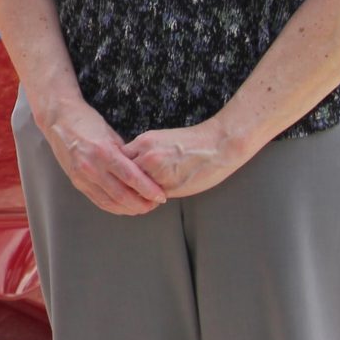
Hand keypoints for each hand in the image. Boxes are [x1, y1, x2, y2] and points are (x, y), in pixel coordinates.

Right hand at [35, 95, 166, 215]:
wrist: (58, 120)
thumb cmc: (87, 122)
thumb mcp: (111, 135)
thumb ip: (125, 155)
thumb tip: (141, 172)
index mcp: (104, 152)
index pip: (132, 178)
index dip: (149, 190)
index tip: (161, 196)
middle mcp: (91, 167)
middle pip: (122, 195)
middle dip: (142, 204)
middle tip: (154, 205)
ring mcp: (82, 176)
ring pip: (110, 202)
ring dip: (128, 208)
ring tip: (142, 207)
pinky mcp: (76, 182)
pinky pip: (98, 200)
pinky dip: (113, 207)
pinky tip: (124, 207)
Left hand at [127, 122, 251, 199]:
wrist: (218, 145)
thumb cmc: (193, 143)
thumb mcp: (161, 141)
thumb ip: (145, 154)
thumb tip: (133, 169)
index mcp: (143, 142)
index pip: (120, 160)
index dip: (121, 170)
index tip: (122, 176)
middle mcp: (147, 156)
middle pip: (124, 175)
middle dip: (125, 183)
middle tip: (127, 191)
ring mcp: (157, 172)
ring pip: (136, 188)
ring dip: (138, 194)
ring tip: (143, 196)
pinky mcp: (170, 186)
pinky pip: (153, 197)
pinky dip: (152, 199)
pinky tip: (157, 198)